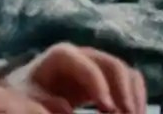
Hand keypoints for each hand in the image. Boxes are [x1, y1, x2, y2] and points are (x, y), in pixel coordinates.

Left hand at [6, 42, 146, 113]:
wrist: (27, 87)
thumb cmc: (27, 91)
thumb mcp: (28, 97)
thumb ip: (44, 103)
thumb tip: (66, 109)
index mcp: (63, 56)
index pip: (88, 67)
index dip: (100, 87)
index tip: (108, 110)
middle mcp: (84, 54)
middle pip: (113, 65)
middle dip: (123, 91)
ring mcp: (98, 63)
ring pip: (125, 71)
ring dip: (133, 95)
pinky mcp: (105, 76)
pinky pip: (128, 81)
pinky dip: (135, 96)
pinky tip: (134, 113)